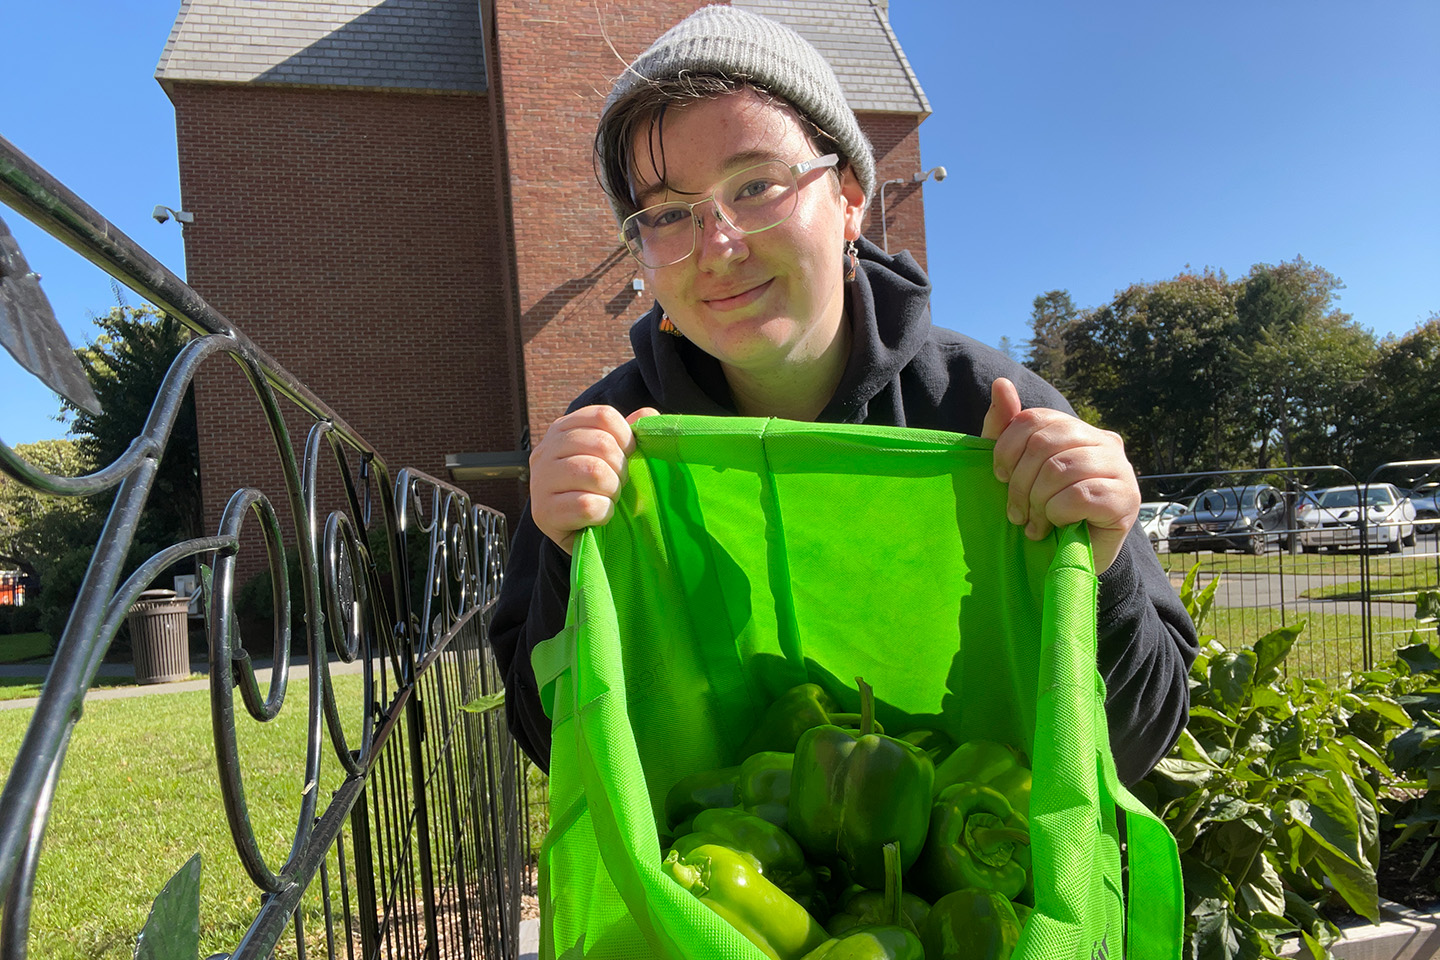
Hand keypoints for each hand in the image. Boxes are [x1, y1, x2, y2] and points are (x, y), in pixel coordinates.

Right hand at [529, 405, 658, 554]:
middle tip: (618, 483)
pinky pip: (587, 505)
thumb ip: (629, 433)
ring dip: (613, 490)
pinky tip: (598, 515)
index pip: (603, 416)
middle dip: (621, 468)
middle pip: (602, 444)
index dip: (627, 437)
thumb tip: (648, 413)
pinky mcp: (542, 512)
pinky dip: (604, 513)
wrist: (577, 531)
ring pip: (595, 473)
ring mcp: (540, 481)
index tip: (628, 456)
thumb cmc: (597, 487)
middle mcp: (545, 450)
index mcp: (562, 429)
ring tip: (608, 498)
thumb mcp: (613, 456)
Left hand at [981, 378, 1138, 572]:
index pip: (1034, 419)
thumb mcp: (1015, 468)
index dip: (1007, 449)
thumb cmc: (1042, 509)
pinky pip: (1080, 495)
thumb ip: (1006, 428)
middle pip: (1046, 443)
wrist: (1072, 557)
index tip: (1000, 478)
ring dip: (1038, 502)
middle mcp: (1104, 440)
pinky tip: (1055, 527)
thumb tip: (1001, 383)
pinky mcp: (1127, 498)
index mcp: (1076, 428)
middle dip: (1021, 482)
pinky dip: (1057, 513)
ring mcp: (1120, 468)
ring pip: (1062, 469)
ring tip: (1034, 524)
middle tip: (1016, 512)